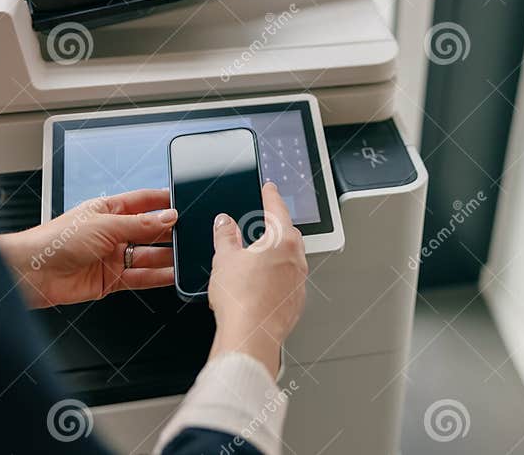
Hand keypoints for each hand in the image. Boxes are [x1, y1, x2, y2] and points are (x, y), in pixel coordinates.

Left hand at [0, 189, 176, 308]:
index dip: (165, 202)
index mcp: (108, 210)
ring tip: (185, 255)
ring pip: (148, 255)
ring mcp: (112, 256)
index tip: (186, 202)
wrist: (31, 273)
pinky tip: (172, 274)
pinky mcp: (111, 280)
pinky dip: (158, 277)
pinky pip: (141, 277)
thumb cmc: (54, 241)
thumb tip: (168, 217)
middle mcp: (112, 232)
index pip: (144, 202)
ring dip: (166, 256)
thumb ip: (140, 225)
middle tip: (191, 233)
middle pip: (149, 230)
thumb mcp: (104, 225)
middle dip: (170, 231)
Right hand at [207, 182, 307, 377]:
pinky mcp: (296, 301)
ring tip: (255, 256)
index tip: (269, 188)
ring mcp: (299, 281)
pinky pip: (287, 280)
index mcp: (282, 240)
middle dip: (273, 226)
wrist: (251, 336)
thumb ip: (225, 235)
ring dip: (274, 253)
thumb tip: (224, 222)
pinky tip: (259, 284)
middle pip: (286, 233)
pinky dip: (275, 276)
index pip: (277, 209)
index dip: (270, 196)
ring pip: (289, 258)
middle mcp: (297, 258)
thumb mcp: (224, 258)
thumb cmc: (241, 298)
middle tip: (260, 221)